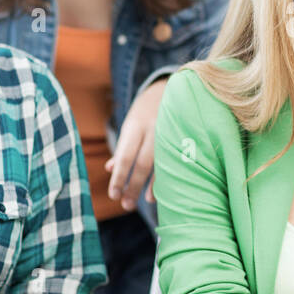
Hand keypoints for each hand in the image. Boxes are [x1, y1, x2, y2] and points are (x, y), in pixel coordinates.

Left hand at [105, 78, 167, 211]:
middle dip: (132, 186)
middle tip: (125, 205)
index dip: (119, 176)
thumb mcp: (131, 124)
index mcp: (135, 126)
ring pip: (159, 165)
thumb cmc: (146, 111)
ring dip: (149, 187)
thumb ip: (123, 147)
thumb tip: (110, 169)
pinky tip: (156, 194)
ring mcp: (170, 134)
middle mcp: (153, 130)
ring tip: (140, 203)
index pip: (125, 156)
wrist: (171, 87)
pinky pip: (174, 162)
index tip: (113, 195)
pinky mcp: (183, 138)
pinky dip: (164, 179)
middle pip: (141, 163)